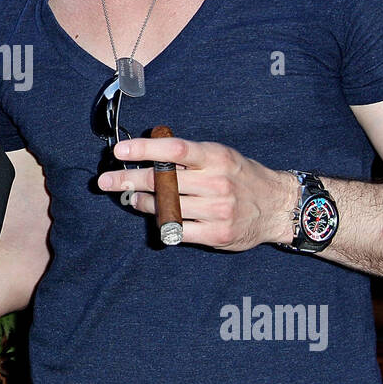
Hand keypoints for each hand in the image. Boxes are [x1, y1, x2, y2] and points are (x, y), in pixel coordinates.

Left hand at [96, 135, 296, 249]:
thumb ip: (188, 156)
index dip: (144, 149)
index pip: (175, 150)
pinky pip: (177, 230)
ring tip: (131, 197)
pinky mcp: (216, 234)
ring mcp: (217, 210)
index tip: (119, 151)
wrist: (277, 206)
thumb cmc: (241, 176)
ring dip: (142, 202)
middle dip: (128, 179)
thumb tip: (148, 152)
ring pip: (166, 207)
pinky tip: (153, 215)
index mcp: (216, 157)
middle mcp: (217, 182)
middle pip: (163, 181)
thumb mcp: (220, 155)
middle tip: (105, 180)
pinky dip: (160, 223)